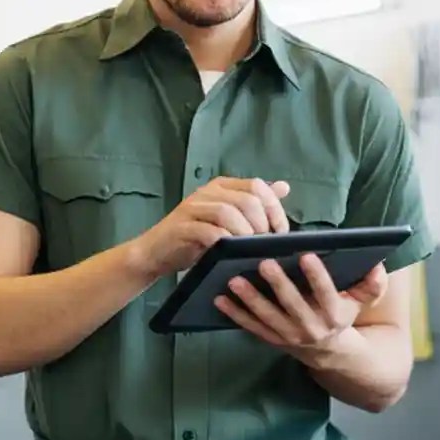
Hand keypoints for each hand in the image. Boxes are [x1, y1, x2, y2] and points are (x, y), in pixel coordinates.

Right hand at [128, 177, 290, 278]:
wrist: (155, 252)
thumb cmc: (195, 238)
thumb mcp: (229, 219)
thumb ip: (254, 203)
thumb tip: (284, 187)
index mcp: (222, 186)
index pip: (258, 186)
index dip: (274, 209)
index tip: (279, 233)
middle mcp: (208, 192)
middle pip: (247, 199)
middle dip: (262, 224)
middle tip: (264, 245)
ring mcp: (193, 208)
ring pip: (228, 212)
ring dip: (245, 233)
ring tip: (248, 249)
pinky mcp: (182, 227)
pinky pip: (208, 231)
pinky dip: (224, 242)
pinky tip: (229, 253)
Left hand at [214, 255, 387, 358]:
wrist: (329, 351)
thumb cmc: (341, 314)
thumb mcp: (360, 301)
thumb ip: (372, 284)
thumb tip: (378, 265)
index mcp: (334, 315)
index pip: (326, 293)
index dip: (317, 276)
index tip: (307, 255)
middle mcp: (311, 328)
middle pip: (293, 305)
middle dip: (278, 284)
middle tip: (264, 262)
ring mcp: (288, 336)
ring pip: (267, 317)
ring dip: (250, 299)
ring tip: (233, 280)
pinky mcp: (271, 339)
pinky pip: (250, 327)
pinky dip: (234, 314)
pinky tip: (219, 298)